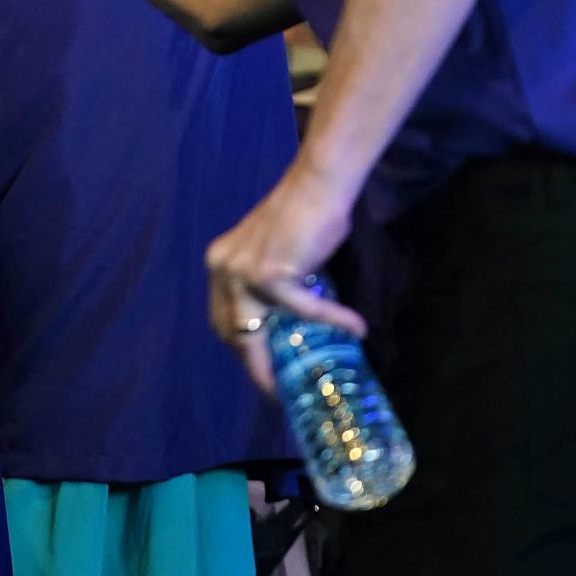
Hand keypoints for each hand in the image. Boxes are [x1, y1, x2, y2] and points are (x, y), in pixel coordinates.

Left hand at [203, 164, 364, 395]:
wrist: (316, 186)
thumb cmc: (303, 217)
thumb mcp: (274, 255)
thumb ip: (270, 284)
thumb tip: (288, 324)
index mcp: (219, 263)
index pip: (220, 317)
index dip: (238, 346)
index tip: (257, 369)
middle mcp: (222, 268)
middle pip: (230, 331)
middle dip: (250, 364)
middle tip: (275, 389)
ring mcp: (242, 273)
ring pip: (254, 334)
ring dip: (271, 367)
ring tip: (292, 388)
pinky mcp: (270, 273)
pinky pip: (303, 310)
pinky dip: (332, 320)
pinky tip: (356, 328)